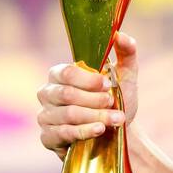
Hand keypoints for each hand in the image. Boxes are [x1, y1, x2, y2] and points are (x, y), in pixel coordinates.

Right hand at [36, 31, 138, 159]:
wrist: (119, 132)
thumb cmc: (119, 99)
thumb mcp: (127, 75)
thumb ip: (126, 51)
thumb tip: (119, 34)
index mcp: (60, 74)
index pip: (66, 73)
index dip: (89, 80)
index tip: (107, 84)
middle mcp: (48, 93)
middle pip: (67, 94)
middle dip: (95, 100)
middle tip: (113, 102)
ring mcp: (45, 116)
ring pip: (68, 115)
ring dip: (96, 116)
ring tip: (116, 119)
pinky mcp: (48, 138)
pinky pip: (63, 133)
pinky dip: (85, 132)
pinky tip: (100, 130)